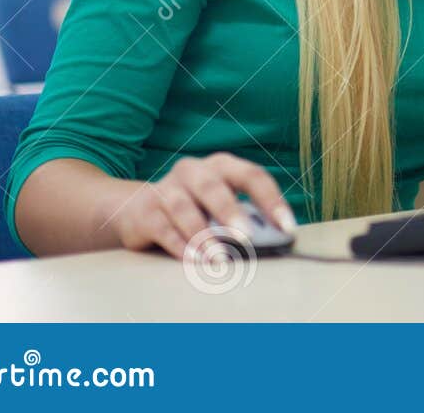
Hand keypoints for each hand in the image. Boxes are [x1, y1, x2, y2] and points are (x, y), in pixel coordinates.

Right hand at [108, 153, 293, 259]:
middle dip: (232, 212)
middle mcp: (192, 171)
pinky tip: (194, 259)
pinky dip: (180, 245)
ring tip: (220, 258)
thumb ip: (241, 216)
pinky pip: (163, 228)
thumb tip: (273, 240)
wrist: (136, 209)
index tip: (287, 226)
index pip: (251, 175)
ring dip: (204, 235)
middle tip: (248, 237)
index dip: (272, 200)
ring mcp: (166, 189)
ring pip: (184, 208)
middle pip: (213, 186)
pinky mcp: (145, 212)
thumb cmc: (192, 207)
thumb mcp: (217, 205)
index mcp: (220, 165)